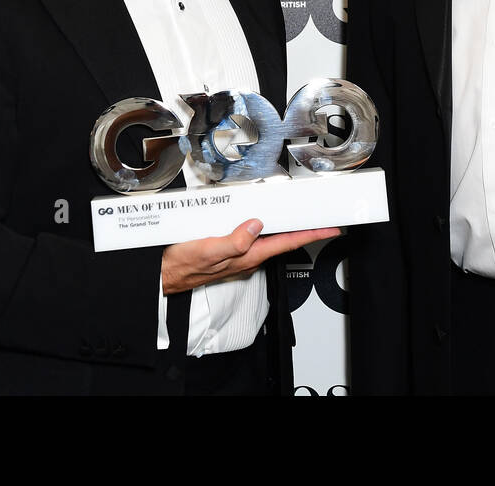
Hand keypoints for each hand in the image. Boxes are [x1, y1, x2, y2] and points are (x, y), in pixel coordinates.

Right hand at [161, 220, 340, 294]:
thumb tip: (256, 226)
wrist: (164, 275)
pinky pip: (256, 238)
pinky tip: (267, 221)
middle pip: (284, 241)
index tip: (330, 229)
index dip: (311, 235)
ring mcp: (240, 255)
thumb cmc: (182, 265)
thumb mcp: (208, 251)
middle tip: (324, 220)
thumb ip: (233, 241)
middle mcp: (248, 256)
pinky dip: (268, 229)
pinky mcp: (230, 250)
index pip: (287, 243)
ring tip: (304, 219)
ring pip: (271, 240)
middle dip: (306, 231)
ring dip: (288, 230)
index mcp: (248, 255)